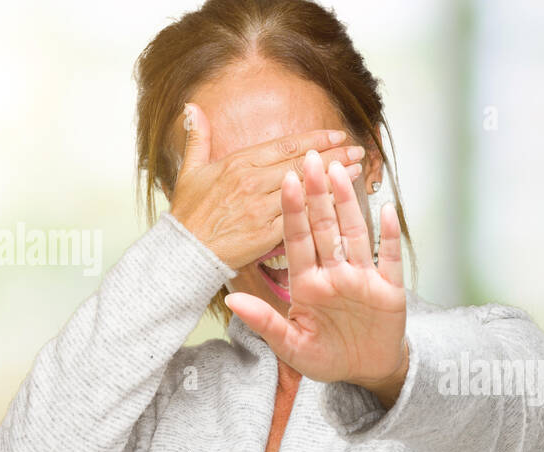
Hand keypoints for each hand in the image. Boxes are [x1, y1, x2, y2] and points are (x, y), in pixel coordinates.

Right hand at [168, 103, 364, 269]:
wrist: (185, 251)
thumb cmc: (189, 214)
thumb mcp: (190, 170)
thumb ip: (198, 138)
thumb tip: (192, 107)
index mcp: (238, 162)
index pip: (285, 145)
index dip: (314, 139)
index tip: (337, 135)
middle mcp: (252, 181)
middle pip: (302, 164)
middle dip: (334, 155)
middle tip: (357, 150)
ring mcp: (261, 207)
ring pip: (305, 188)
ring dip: (335, 179)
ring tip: (358, 171)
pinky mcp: (267, 233)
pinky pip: (301, 216)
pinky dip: (322, 207)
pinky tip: (341, 202)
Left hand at [225, 149, 408, 406]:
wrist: (365, 372)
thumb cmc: (325, 358)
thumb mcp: (291, 346)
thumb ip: (264, 323)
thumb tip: (231, 301)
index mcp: (307, 283)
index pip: (297, 240)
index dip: (292, 210)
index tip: (285, 179)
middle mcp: (334, 273)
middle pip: (325, 227)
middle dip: (317, 194)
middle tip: (310, 157)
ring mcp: (362, 278)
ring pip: (355, 234)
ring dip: (349, 204)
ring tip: (340, 172)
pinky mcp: (389, 289)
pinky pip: (391, 257)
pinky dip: (390, 236)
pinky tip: (388, 209)